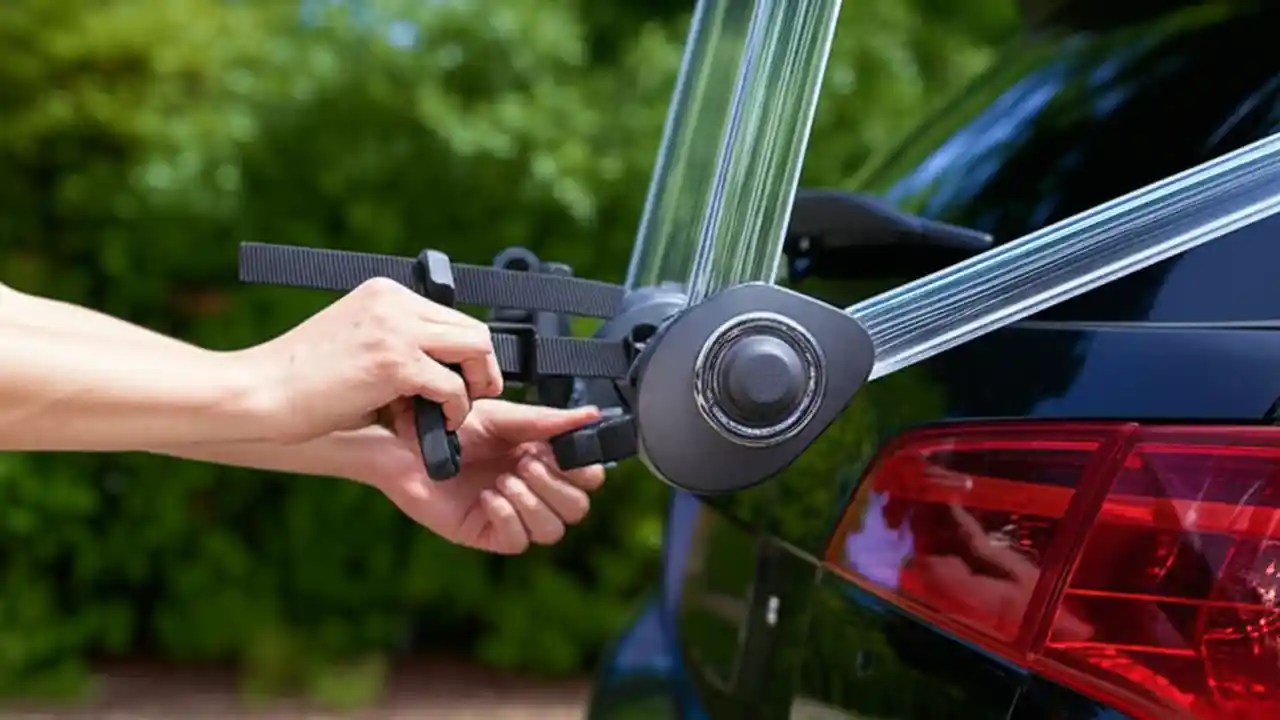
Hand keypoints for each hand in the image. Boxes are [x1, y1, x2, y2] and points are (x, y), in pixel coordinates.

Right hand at [243, 278, 503, 441]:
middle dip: (480, 371)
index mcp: (385, 294)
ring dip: (471, 389)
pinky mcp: (395, 362)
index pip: (452, 318)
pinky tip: (428, 426)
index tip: (461, 382)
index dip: (464, 355)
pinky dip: (452, 411)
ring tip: (444, 415)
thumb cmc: (301, 381)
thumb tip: (448, 380)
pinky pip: (452, 387)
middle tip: (467, 401)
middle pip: (473, 330)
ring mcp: (396, 329)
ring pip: (474, 350)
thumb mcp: (360, 349)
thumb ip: (402, 352)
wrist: (259, 392)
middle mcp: (395, 303)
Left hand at [363, 399, 605, 553]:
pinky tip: (488, 496)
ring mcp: (511, 514)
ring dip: (534, 503)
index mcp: (544, 460)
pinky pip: (517, 541)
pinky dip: (509, 517)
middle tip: (525, 463)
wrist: (406, 445)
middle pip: (576, 508)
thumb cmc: (453, 427)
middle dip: (555, 486)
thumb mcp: (506, 418)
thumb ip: (550, 421)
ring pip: (552, 530)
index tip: (561, 453)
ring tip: (505, 479)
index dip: (584, 470)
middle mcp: (533, 490)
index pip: (587, 478)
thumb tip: (593, 415)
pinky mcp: (485, 533)